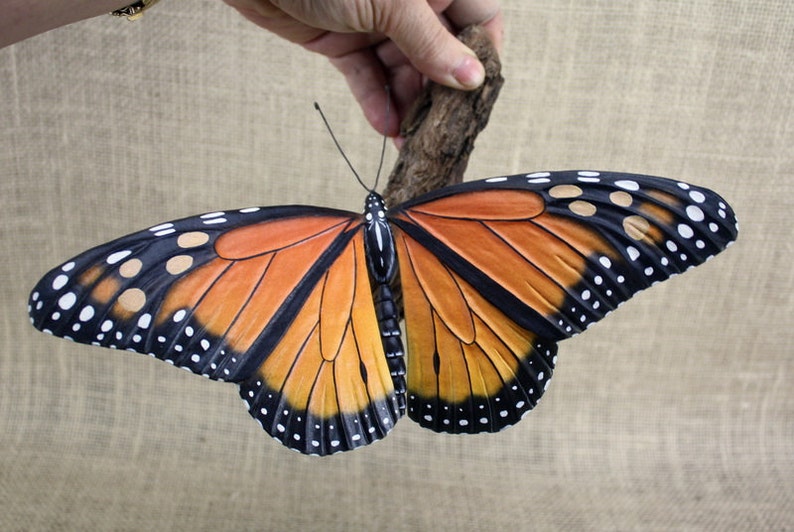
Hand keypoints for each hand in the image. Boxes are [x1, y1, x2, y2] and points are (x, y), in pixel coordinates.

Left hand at [223, 0, 501, 137]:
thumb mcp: (392, 3)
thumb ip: (432, 42)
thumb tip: (472, 79)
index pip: (479, 19)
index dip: (481, 56)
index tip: (478, 95)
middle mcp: (411, 2)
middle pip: (441, 52)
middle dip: (440, 93)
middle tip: (441, 131)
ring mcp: (376, 21)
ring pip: (404, 70)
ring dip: (408, 106)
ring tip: (411, 141)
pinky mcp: (343, 40)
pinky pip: (367, 75)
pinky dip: (375, 100)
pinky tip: (385, 126)